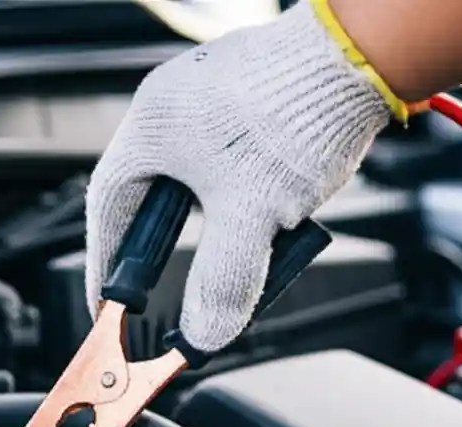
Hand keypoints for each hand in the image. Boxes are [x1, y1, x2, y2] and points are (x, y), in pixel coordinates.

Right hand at [84, 1, 390, 352]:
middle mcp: (173, 106)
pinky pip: (231, 159)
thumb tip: (203, 332)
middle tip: (168, 288)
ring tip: (239, 248)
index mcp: (150, 128)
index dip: (106, 262)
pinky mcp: (251, 97)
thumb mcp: (250, 217)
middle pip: (152, 195)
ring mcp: (212, 97)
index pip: (110, 208)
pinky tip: (271, 212)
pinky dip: (242, 196)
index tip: (109, 302)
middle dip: (165, 246)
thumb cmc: (294, 113)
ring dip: (213, 220)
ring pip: (196, 177)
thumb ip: (222, 282)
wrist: (355, 60)